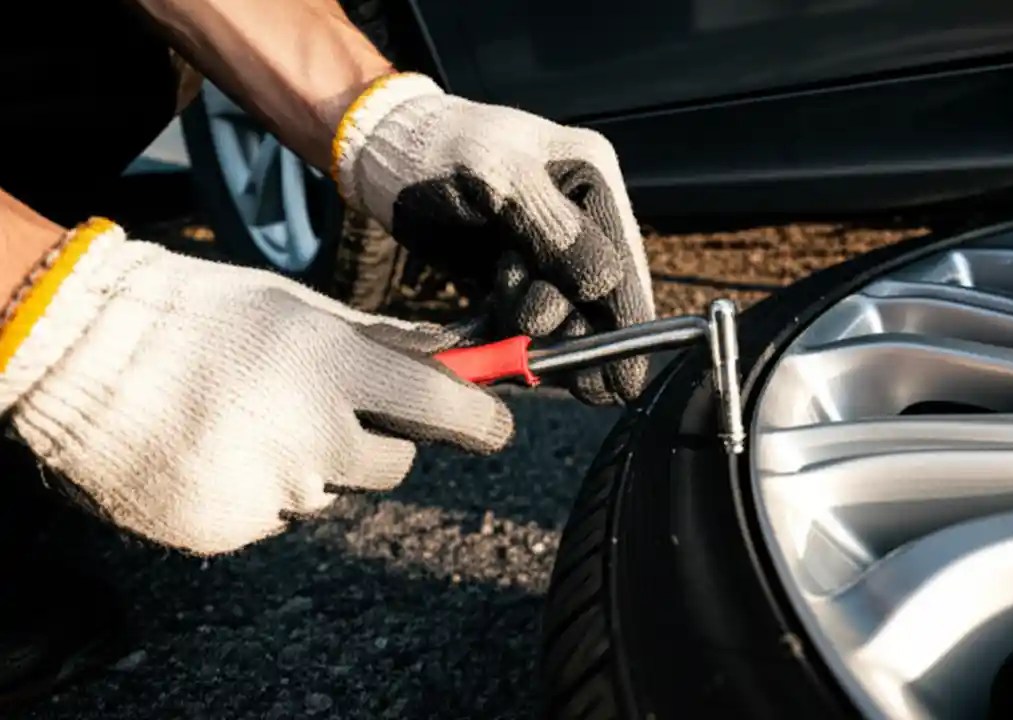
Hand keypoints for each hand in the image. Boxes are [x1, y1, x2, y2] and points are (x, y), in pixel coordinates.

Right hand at [0, 219, 513, 555]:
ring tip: (245, 421)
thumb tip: (454, 352)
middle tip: (323, 410)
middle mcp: (314, 436)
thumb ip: (382, 339)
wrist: (79, 354)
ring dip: (306, 466)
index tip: (494, 426)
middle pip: (395, 467)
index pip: (449, 411)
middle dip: (376, 444)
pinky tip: (214, 450)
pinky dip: (254, 491)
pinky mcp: (230, 528)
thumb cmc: (198, 315)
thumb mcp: (298, 307)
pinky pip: (271, 516)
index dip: (482, 421)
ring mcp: (270, 489)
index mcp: (337, 369)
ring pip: (327, 493)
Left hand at [332, 73, 656, 404]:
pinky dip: (514, 335)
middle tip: (552, 352)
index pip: (624, 258)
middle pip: (600, 294)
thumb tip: (602, 282)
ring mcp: (547, 246)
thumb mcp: (494, 173)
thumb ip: (549, 225)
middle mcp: (579, 214)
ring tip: (514, 326)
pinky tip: (498, 340)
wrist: (379, 152)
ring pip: (565, 312)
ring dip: (542, 335)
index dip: (624, 316)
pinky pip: (527, 317)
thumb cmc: (434, 149)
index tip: (622, 372)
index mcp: (590, 176)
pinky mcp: (516, 271)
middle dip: (578, 331)